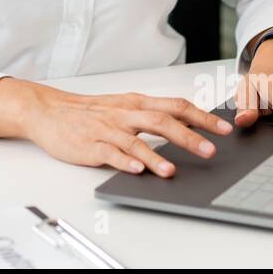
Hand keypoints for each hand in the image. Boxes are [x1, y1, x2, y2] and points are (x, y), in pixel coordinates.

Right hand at [0, 77, 232, 176]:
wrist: (49, 111)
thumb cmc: (89, 112)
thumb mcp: (123, 106)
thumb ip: (152, 114)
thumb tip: (188, 124)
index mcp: (136, 103)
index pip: (175, 106)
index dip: (201, 117)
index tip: (224, 128)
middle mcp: (125, 114)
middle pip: (162, 121)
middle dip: (189, 136)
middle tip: (211, 150)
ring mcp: (107, 130)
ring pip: (136, 140)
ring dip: (156, 155)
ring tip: (172, 170)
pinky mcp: (90, 145)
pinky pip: (109, 153)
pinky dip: (124, 161)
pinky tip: (135, 170)